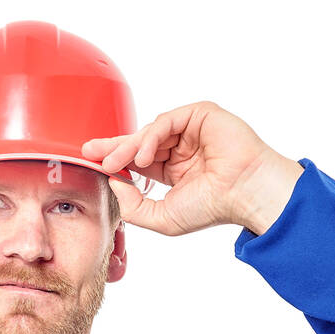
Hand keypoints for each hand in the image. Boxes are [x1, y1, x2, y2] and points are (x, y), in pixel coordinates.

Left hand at [81, 100, 303, 235]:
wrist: (244, 194)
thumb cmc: (213, 208)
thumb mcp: (162, 217)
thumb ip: (133, 206)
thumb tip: (112, 184)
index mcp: (174, 170)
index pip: (137, 161)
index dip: (115, 160)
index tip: (93, 162)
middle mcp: (181, 149)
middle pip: (138, 142)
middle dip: (113, 147)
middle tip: (90, 152)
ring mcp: (191, 131)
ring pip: (149, 132)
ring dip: (128, 147)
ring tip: (114, 163)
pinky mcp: (201, 115)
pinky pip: (167, 121)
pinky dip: (150, 137)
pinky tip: (143, 157)